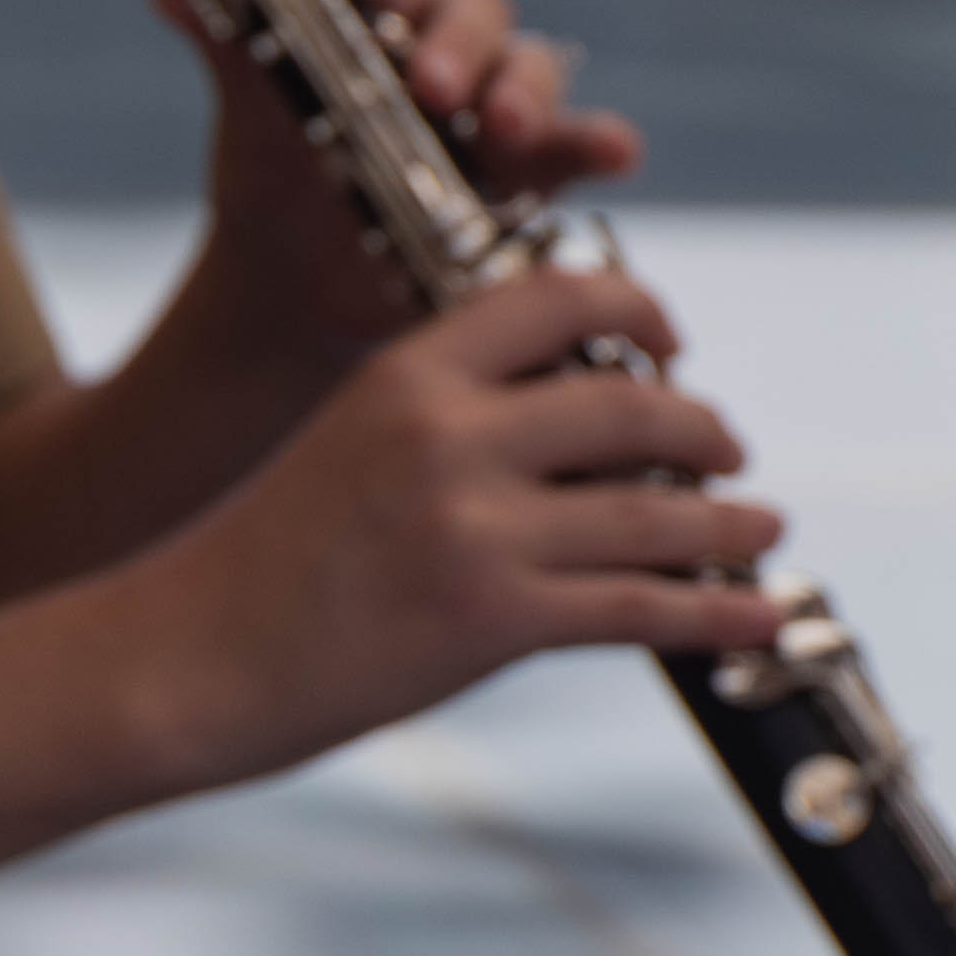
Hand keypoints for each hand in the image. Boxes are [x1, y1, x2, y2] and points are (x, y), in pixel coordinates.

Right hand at [114, 263, 782, 792]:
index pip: (555, 300)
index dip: (637, 310)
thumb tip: (576, 421)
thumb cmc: (270, 557)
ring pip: (651, 508)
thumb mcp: (352, 440)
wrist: (191, 655)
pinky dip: (717, 610)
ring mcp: (472, 525)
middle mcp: (448, 432)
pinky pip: (638, 606)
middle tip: (730, 448)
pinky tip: (757, 614)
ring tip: (763, 528)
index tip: (673, 342)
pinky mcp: (490, 616)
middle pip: (626, 402)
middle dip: (700, 426)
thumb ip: (451, 416)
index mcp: (409, 369)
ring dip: (727, 521)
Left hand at [183, 0, 641, 357]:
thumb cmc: (274, 172)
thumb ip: (228, 44)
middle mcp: (441, 31)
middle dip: (454, 38)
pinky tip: (617, 150)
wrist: (292, 285)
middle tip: (429, 86)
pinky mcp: (533, 166)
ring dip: (524, 88)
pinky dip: (600, 141)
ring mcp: (494, 97)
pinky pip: (579, 143)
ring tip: (503, 128)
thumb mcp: (249, 113)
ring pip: (529, 62)